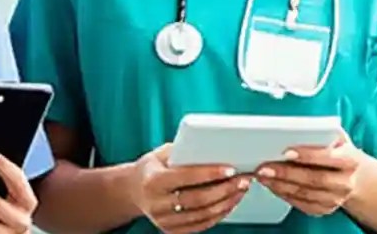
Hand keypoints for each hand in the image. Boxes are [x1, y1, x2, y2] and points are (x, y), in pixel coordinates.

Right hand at [130, 144, 249, 233]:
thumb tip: (213, 149)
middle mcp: (156, 203)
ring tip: (240, 190)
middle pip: (197, 199)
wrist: (134, 190)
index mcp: (152, 181)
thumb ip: (182, 152)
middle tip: (242, 180)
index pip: (185, 177)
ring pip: (203, 214)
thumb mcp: (160, 154)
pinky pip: (201, 224)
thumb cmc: (152, 168)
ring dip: (226, 202)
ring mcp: (163, 220)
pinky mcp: (171, 230)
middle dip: (224, 189)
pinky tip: (229, 203)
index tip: (230, 169)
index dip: (210, 173)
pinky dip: (219, 214)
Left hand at [255, 133, 364, 216]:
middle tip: (264, 167)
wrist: (351, 175)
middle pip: (314, 179)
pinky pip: (301, 204)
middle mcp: (345, 182)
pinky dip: (283, 194)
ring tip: (261, 175)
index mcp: (350, 160)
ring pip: (305, 194)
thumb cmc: (336, 150)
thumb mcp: (333, 136)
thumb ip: (319, 132)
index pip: (328, 157)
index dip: (307, 155)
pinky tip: (270, 184)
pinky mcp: (324, 208)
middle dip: (286, 173)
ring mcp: (335, 198)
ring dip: (280, 185)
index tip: (286, 152)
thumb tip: (292, 128)